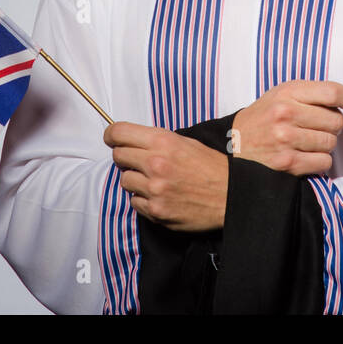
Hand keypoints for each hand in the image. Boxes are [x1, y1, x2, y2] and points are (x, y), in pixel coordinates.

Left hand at [103, 122, 227, 231]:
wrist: (231, 196)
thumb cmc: (211, 168)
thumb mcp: (186, 142)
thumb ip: (158, 141)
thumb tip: (133, 141)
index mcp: (163, 141)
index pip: (119, 133)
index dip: (112, 135)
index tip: (111, 138)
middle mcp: (155, 163)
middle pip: (118, 156)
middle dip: (125, 157)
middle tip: (137, 161)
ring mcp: (154, 189)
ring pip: (124, 180)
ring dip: (135, 180)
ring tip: (154, 181)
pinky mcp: (155, 211)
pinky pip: (134, 202)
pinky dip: (143, 199)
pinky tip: (159, 196)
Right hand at [230, 79, 342, 175]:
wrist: (233, 144)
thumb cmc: (262, 118)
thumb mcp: (280, 95)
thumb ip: (310, 94)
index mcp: (287, 93)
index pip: (332, 92)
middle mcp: (286, 114)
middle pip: (336, 121)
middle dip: (332, 125)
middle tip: (317, 127)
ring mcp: (286, 139)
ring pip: (331, 143)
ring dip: (324, 144)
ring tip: (306, 141)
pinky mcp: (288, 163)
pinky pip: (324, 162)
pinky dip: (319, 161)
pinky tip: (304, 155)